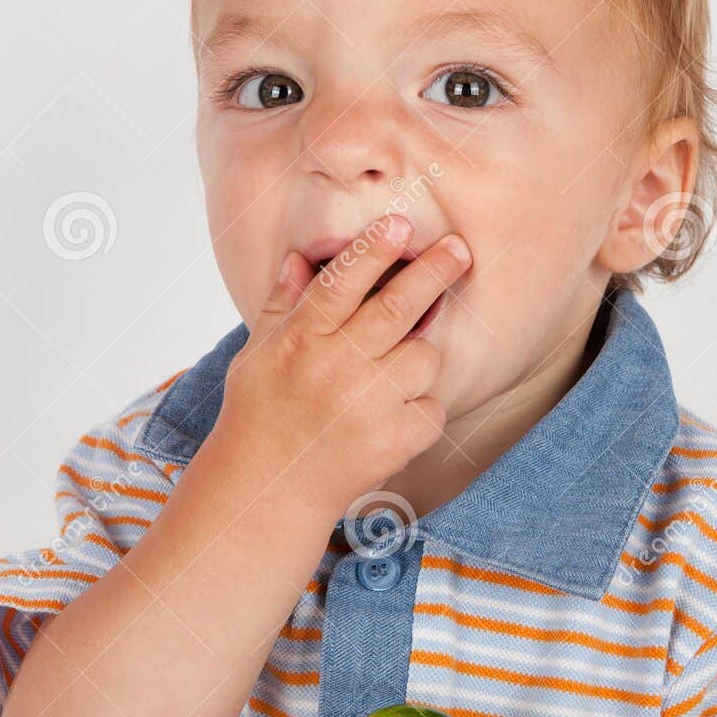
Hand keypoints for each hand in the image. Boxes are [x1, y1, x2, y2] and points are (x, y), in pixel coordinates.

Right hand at [205, 213, 470, 515]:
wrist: (267, 491)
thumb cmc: (260, 416)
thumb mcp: (257, 355)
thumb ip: (283, 306)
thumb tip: (301, 259)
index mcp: (301, 341)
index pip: (342, 282)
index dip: (374, 249)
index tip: (402, 225)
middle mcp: (335, 368)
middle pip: (397, 307)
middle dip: (434, 271)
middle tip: (459, 249)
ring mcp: (366, 406)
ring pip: (423, 358)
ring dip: (419, 356)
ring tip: (392, 372)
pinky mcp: (391, 443)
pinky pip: (433, 409)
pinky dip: (423, 409)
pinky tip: (396, 415)